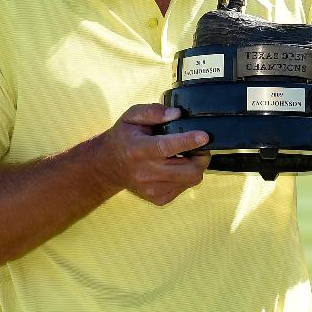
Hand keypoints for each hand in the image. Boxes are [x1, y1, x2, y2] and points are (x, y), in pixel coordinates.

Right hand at [91, 104, 210, 205]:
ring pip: (191, 180)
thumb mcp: (131, 116)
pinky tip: (175, 167)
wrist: (107, 167)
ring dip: (195, 166)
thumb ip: (153, 112)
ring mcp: (151, 189)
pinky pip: (185, 187)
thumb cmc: (123, 138)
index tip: (204, 136)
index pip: (165, 147)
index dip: (188, 142)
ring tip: (184, 155)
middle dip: (201, 156)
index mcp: (137, 150)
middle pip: (188, 170)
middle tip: (199, 145)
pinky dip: (186, 176)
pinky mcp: (158, 199)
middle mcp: (145, 172)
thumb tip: (177, 114)